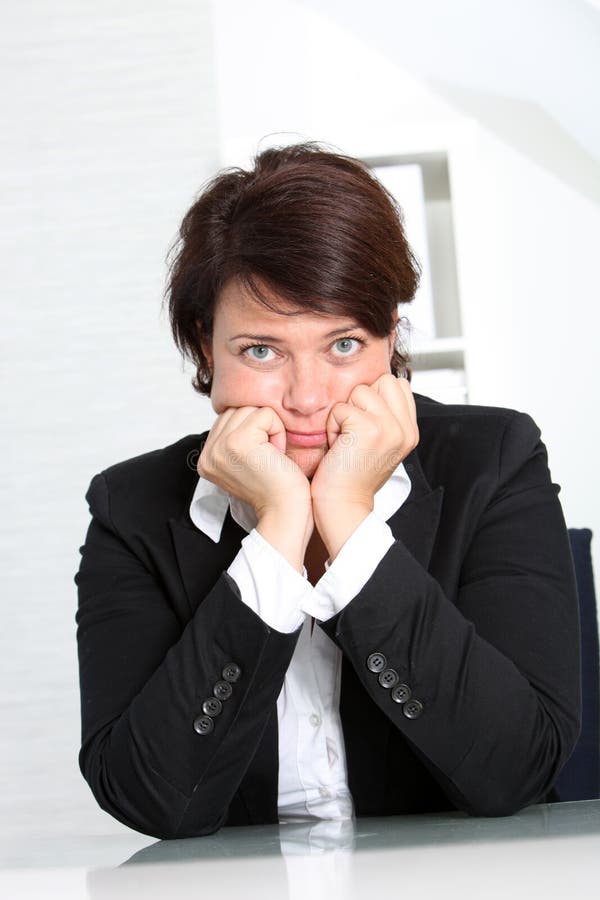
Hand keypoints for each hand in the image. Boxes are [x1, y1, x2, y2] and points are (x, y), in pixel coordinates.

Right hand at [198, 406, 312, 570]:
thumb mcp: (245, 461)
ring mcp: (220, 447)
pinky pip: (265, 414)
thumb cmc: (276, 487)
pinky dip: (278, 431)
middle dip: (260, 427)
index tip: (260, 458)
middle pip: (238, 409)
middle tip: (268, 456)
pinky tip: (276, 454)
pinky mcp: (237, 442)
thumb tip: (242, 410)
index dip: (252, 430)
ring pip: (250, 408)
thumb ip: (234, 438)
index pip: (229, 417)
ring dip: (269, 428)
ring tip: (271, 455)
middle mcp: (208, 453)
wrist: (285, 511)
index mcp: (206, 458)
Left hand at [310, 374, 418, 558]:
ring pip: (361, 390)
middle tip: (354, 430)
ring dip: (345, 413)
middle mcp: (404, 429)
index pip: (397, 385)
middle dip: (361, 400)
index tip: (363, 423)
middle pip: (383, 380)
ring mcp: (390, 428)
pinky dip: (333, 425)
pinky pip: (341, 408)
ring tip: (346, 439)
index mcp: (409, 431)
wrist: (342, 506)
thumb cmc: (351, 477)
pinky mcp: (369, 429)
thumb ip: (385, 417)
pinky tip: (338, 445)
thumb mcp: (379, 445)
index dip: (375, 396)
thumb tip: (373, 387)